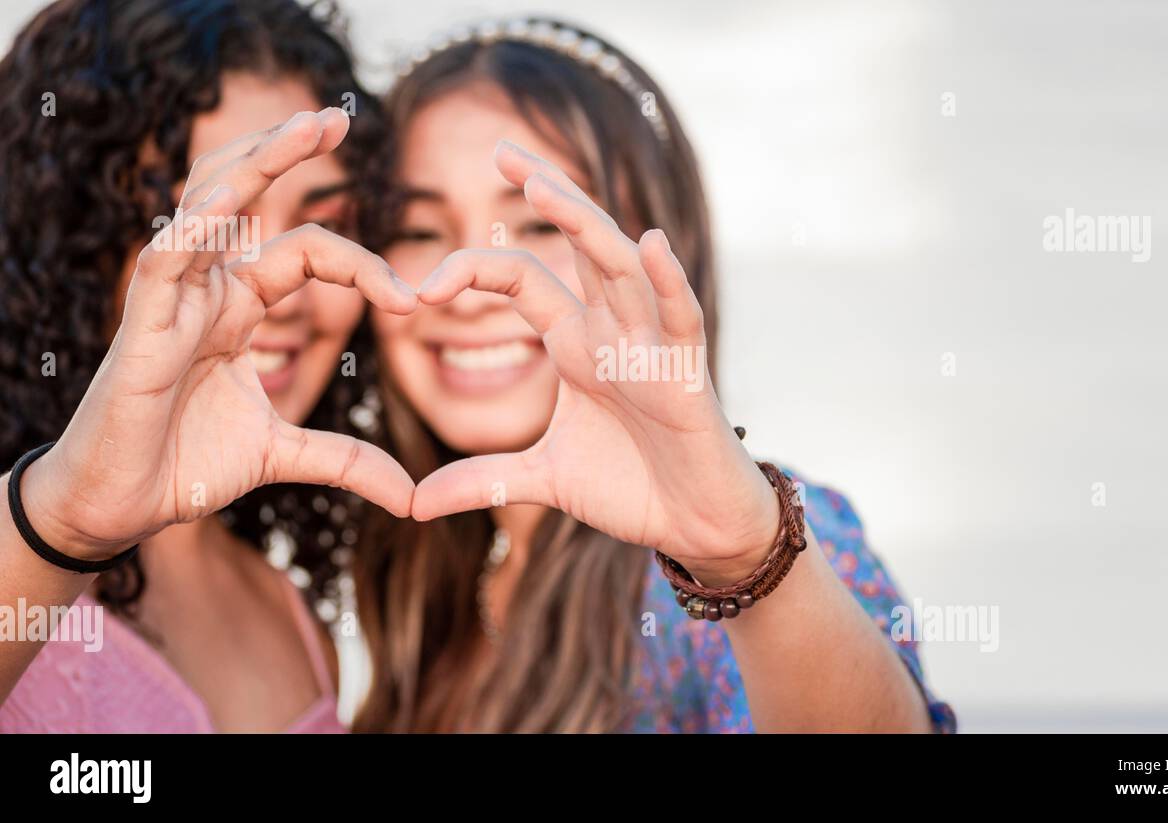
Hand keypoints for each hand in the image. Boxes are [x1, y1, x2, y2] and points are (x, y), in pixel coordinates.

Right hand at [21, 109, 417, 559]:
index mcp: (241, 308)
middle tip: (338, 116)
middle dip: (287, 153)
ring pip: (207, 208)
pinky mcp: (142, 329)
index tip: (414, 301)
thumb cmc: (186, 467)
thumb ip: (348, 461)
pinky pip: (165, 263)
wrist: (122, 507)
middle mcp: (207, 290)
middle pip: (246, 198)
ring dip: (253, 163)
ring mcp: (173, 302)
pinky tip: (227, 205)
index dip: (363, 265)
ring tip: (303, 127)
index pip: (306, 252)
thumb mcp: (283, 456)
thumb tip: (413, 498)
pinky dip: (193, 231)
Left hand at [410, 141, 779, 584]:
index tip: (419, 288)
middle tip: (501, 151)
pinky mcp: (686, 373)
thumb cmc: (629, 487)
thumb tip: (411, 504)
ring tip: (544, 187)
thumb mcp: (541, 480)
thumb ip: (480, 481)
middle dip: (545, 195)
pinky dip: (667, 282)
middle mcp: (611, 331)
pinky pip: (680, 317)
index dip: (472, 269)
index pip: (521, 280)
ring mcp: (650, 346)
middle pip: (577, 246)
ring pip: (620, 268)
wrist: (692, 522)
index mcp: (574, 344)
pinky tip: (652, 244)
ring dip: (585, 226)